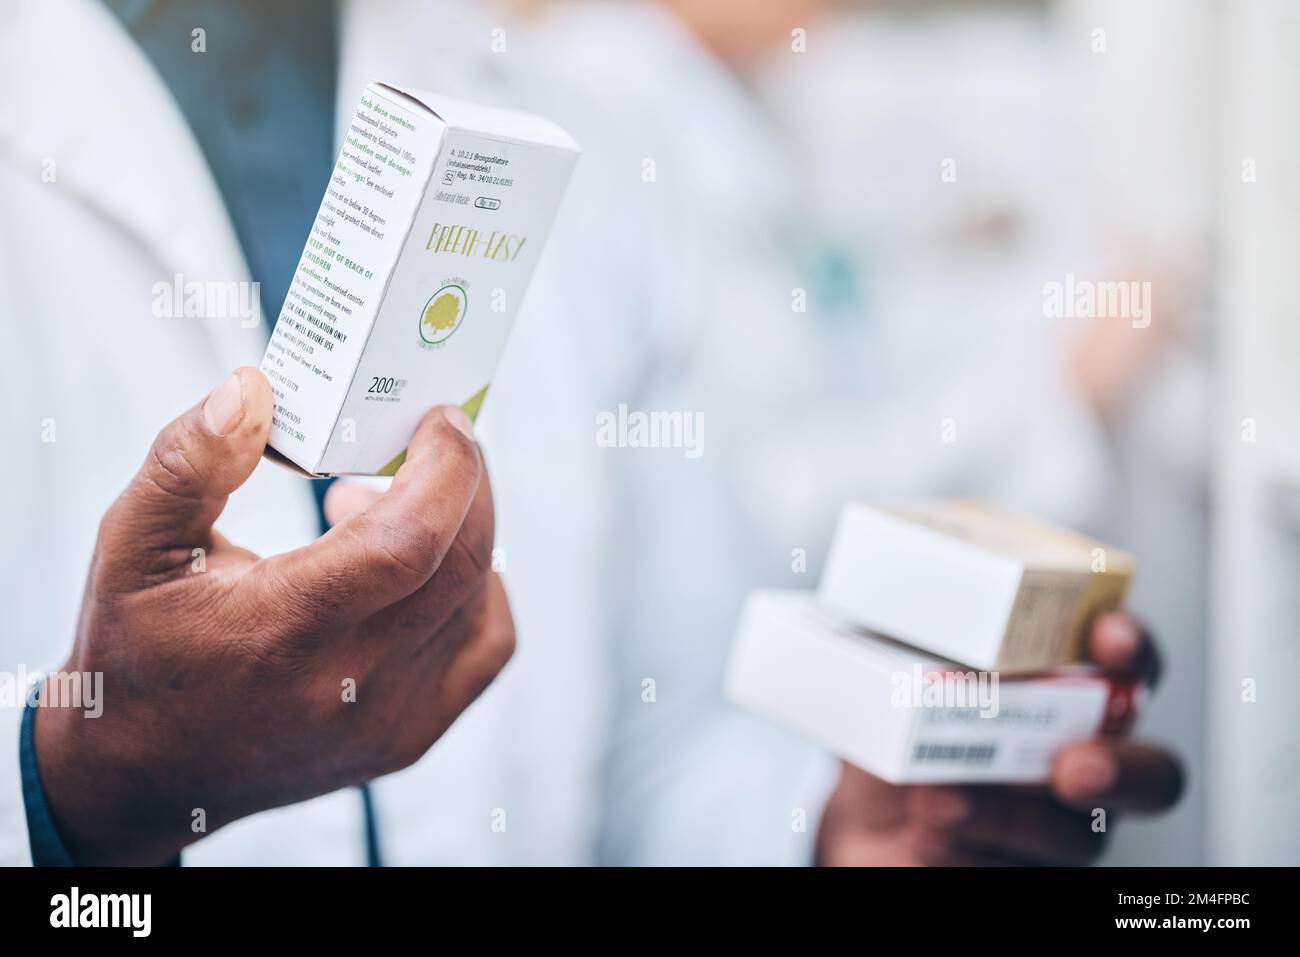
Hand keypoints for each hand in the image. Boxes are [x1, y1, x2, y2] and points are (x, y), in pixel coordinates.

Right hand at [34, 368, 513, 864]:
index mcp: (282, 630)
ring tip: (386, 503)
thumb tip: (253, 389)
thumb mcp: (132, 545)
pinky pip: (486, 646)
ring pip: (479, 598)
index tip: (439, 418)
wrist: (144, 771)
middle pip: (463, 561)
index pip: (410, 540)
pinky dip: (480, 589)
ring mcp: (390, 720)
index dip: (446, 468)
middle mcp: (349, 686)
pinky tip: (427, 564)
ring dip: (461, 529)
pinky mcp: (410, 737)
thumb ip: (190, 461)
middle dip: (465, 482)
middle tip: (428, 440)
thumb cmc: (139, 650)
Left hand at [816, 613, 1182, 864]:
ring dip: (1005, 814)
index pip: (1127, 664)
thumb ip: (923, 644)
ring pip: (1076, 836)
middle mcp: (1081, 760)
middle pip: (1153, 773)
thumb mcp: (894, 676)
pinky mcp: (1026, 868)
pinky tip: (927, 830)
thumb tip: (914, 602)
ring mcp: (1061, 828)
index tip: (1111, 638)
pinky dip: (971, 845)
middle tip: (1075, 767)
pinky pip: (1017, 868)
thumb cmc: (898, 737)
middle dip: (1123, 768)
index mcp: (1066, 694)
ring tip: (935, 798)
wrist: (861, 821)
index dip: (1133, 647)